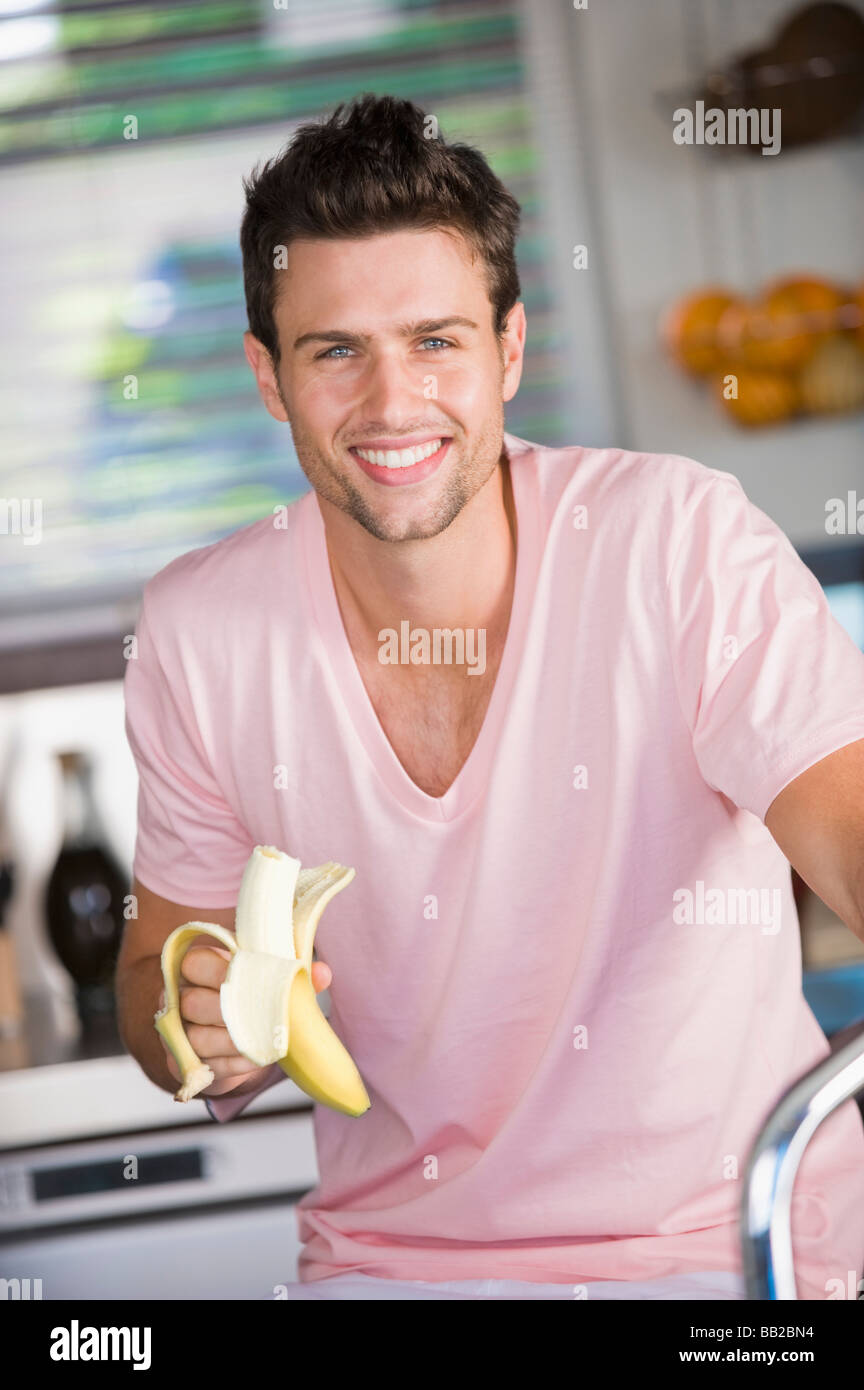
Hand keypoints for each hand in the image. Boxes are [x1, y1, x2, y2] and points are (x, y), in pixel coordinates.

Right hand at [158, 947, 331, 1097]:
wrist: (228, 1034)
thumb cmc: (248, 995)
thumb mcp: (267, 978)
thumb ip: (292, 974)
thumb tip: (323, 973)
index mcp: (196, 966)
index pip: (195, 963)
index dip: (219, 971)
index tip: (247, 976)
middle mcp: (180, 997)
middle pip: (193, 1002)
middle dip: (229, 1010)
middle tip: (261, 1014)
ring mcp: (178, 1032)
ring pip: (198, 1037)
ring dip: (233, 1040)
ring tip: (263, 1039)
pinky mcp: (184, 1062)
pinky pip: (206, 1064)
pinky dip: (234, 1063)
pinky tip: (255, 1057)